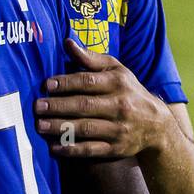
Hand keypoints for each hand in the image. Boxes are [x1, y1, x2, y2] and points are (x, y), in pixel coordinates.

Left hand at [35, 37, 174, 158]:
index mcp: (118, 83)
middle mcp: (120, 106)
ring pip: (86, 128)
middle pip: (84, 105)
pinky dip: (72, 150)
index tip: (46, 85)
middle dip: (58, 106)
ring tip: (40, 126)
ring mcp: (119, 129)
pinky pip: (91, 150)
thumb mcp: (116, 70)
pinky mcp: (116, 149)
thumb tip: (67, 43)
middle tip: (37, 107)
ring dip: (61, 128)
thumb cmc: (128, 91)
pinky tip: (54, 148)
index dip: (66, 83)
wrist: (157, 125)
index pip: (88, 81)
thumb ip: (90, 58)